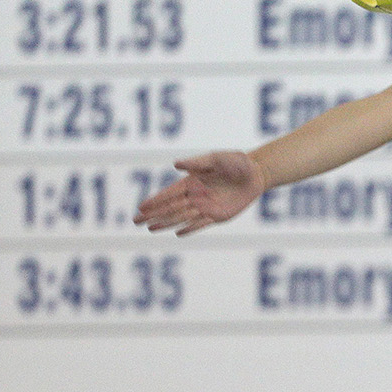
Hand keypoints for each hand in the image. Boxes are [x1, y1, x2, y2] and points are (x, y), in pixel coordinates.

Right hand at [134, 151, 267, 235]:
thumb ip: (199, 163)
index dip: (155, 200)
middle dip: (153, 213)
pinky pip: (202, 223)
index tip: (141, 206)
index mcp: (192, 181)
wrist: (256, 173)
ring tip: (150, 228)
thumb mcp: (218, 159)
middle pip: (171, 207)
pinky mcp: (219, 215)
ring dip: (166, 222)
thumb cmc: (236, 162)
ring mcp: (206, 206)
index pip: (170, 193)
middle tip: (136, 221)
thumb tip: (176, 164)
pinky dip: (190, 228)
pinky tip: (178, 233)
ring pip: (182, 216)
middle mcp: (196, 196)